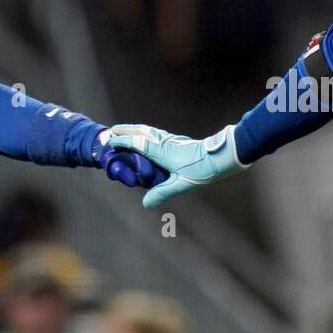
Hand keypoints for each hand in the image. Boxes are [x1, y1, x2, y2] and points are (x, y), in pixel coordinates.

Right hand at [104, 124, 245, 208]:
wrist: (221, 156)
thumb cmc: (202, 170)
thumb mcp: (182, 185)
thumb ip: (162, 193)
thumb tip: (145, 203)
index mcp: (162, 151)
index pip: (137, 143)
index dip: (123, 141)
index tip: (110, 140)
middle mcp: (165, 142)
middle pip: (141, 132)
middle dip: (126, 130)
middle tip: (112, 130)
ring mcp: (172, 140)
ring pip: (150, 131)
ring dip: (136, 129)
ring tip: (127, 130)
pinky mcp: (179, 141)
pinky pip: (157, 134)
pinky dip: (147, 132)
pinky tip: (151, 136)